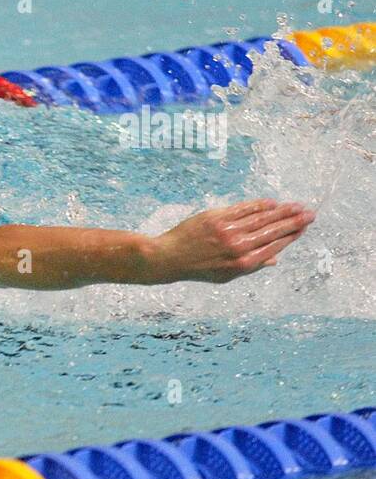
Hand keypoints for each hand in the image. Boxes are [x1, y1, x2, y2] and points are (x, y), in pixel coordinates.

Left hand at [150, 199, 315, 282]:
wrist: (169, 258)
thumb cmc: (198, 268)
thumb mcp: (226, 276)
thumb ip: (252, 266)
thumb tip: (276, 259)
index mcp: (243, 264)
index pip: (275, 246)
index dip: (291, 236)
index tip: (303, 228)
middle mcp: (239, 247)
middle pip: (273, 230)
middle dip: (294, 221)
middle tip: (309, 214)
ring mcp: (229, 231)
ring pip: (262, 218)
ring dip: (282, 211)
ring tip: (296, 206)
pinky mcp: (217, 218)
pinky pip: (244, 209)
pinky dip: (260, 205)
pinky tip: (272, 203)